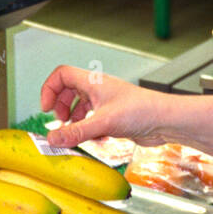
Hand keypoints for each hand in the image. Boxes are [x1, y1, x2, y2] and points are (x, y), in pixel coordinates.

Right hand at [39, 65, 170, 147]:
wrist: (165, 121)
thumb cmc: (141, 111)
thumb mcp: (103, 123)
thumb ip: (77, 132)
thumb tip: (52, 138)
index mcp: (93, 82)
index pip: (62, 75)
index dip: (50, 89)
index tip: (46, 109)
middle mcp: (99, 89)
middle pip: (69, 89)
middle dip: (60, 105)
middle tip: (60, 122)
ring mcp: (107, 102)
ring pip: (81, 104)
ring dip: (73, 118)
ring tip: (73, 132)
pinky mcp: (114, 116)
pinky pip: (93, 118)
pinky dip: (87, 127)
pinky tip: (93, 139)